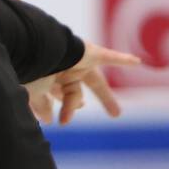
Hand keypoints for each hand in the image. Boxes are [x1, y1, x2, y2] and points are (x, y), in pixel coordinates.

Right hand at [25, 43, 140, 123]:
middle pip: (72, 92)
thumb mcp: (35, 92)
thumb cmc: (31, 69)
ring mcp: (76, 61)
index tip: (55, 122)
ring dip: (106, 98)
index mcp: (46, 77)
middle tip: (81, 116)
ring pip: (95, 82)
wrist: (35, 46)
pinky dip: (122, 59)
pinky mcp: (89, 53)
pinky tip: (137, 62)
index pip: (54, 97)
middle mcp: (61, 70)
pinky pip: (109, 56)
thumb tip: (49, 121)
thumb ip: (42, 106)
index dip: (55, 110)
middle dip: (75, 105)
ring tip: (116, 114)